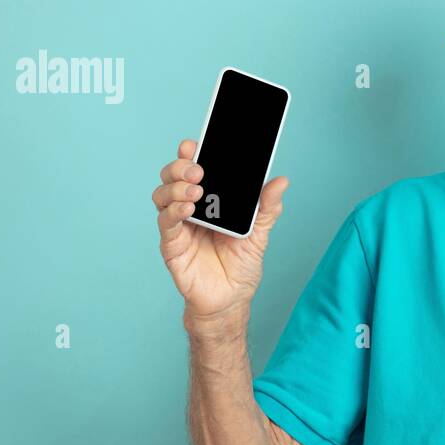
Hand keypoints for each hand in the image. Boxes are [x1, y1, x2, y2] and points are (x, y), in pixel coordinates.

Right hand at [152, 139, 288, 322]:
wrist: (230, 300)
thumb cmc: (240, 266)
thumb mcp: (259, 233)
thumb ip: (267, 208)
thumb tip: (281, 182)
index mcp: (210, 200)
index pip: (195, 170)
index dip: (191, 154)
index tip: (195, 143)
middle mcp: (190, 208)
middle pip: (173, 177)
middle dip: (181, 166)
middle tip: (197, 168)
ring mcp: (178, 225)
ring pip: (163, 195)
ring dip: (176, 187)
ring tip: (195, 190)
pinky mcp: (172, 245)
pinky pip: (166, 222)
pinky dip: (174, 211)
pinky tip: (187, 208)